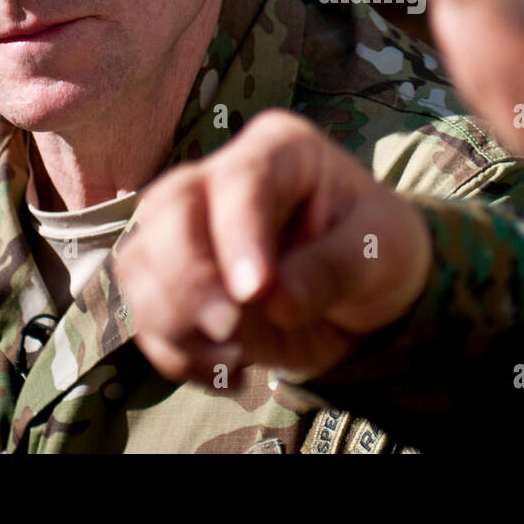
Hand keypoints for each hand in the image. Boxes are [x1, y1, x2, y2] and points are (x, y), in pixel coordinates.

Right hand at [114, 109, 432, 384]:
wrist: (362, 291)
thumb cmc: (376, 248)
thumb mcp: (381, 252)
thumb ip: (332, 270)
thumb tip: (278, 303)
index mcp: (281, 150)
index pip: (239, 181)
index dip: (238, 236)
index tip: (255, 293)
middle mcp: (220, 177)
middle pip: (168, 210)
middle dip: (187, 277)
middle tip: (230, 330)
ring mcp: (188, 226)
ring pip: (141, 260)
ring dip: (173, 320)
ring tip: (234, 358)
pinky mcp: (172, 278)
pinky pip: (144, 311)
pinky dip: (174, 351)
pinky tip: (225, 372)